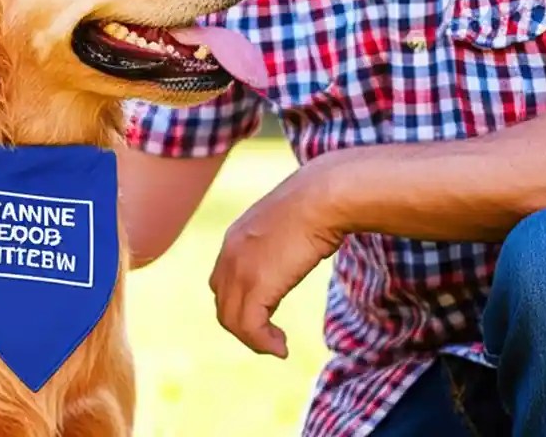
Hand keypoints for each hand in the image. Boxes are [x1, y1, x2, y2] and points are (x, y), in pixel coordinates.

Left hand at [208, 163, 343, 357]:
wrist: (323, 196)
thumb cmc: (319, 203)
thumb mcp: (291, 220)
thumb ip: (284, 236)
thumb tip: (306, 240)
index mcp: (235, 238)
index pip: (222, 283)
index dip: (240, 305)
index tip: (266, 316)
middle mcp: (229, 255)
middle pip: (223, 305)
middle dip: (244, 326)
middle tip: (270, 337)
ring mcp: (240, 270)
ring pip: (232, 320)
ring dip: (254, 340)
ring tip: (278, 346)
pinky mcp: (256, 285)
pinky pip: (249, 327)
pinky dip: (262, 343)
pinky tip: (282, 348)